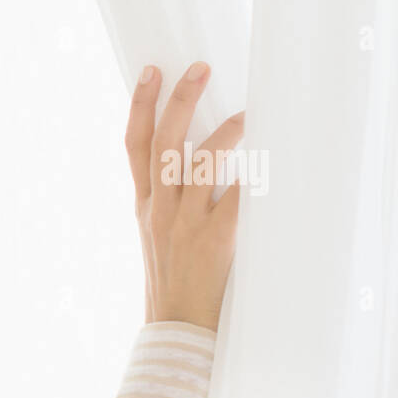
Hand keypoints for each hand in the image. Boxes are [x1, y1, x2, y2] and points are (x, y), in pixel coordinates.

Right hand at [125, 62, 242, 332]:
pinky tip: (264, 163)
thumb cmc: (173, 282)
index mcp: (143, 206)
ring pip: (197, 162)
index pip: (133, 146)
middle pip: (163, 143)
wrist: (177, 328)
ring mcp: (183, 222)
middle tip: (199, 69)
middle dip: (180, 100)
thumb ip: (168, 202)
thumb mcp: (156, 237)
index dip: (139, 106)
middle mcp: (158, 209)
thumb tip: (193, 163)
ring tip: (245, 114)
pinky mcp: (212, 238)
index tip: (151, 72)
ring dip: (224, 132)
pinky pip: (233, 198)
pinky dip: (248, 178)